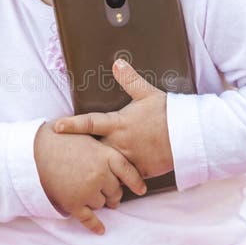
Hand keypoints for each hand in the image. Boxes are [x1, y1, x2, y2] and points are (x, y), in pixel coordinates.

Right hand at [34, 120, 146, 234]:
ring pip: (102, 204)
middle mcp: (100, 174)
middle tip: (107, 192)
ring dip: (98, 202)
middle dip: (112, 193)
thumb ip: (102, 148)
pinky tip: (101, 230)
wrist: (32, 150)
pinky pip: (88, 219)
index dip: (136, 182)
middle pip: (115, 191)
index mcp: (105, 155)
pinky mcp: (73, 203)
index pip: (128, 172)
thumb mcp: (86, 135)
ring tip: (87, 194)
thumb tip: (114, 158)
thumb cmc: (58, 138)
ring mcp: (87, 190)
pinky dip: (95, 226)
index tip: (141, 190)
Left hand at [54, 59, 172, 179]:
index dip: (72, 125)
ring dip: (99, 168)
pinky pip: (124, 178)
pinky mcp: (140, 171)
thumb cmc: (168, 112)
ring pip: (107, 167)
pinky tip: (111, 181)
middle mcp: (120, 142)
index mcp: (119, 123)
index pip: (90, 123)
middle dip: (82, 152)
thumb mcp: (148, 93)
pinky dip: (118, 178)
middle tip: (67, 155)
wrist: (189, 135)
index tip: (56, 127)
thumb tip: (117, 63)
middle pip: (93, 150)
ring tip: (85, 173)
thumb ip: (130, 80)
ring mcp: (129, 158)